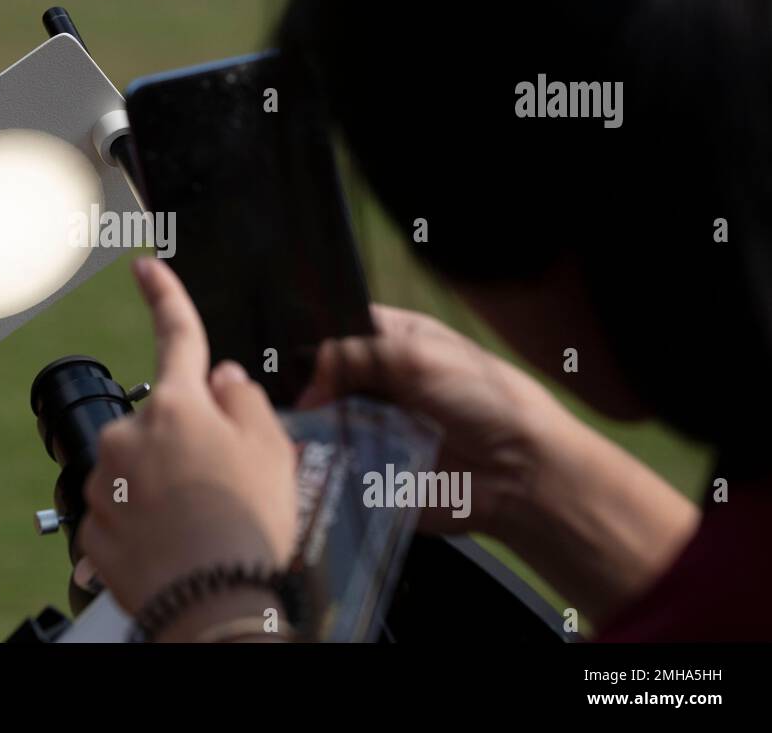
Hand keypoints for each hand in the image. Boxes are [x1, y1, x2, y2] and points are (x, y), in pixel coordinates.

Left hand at [79, 258, 296, 635]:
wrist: (214, 607)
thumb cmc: (248, 527)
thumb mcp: (273, 451)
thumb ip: (246, 401)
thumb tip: (223, 380)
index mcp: (177, 405)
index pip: (176, 334)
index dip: (164, 294)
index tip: (145, 266)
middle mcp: (129, 435)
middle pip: (161, 422)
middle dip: (185, 442)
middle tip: (222, 484)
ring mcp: (105, 484)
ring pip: (138, 470)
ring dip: (164, 487)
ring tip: (202, 525)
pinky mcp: (92, 529)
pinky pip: (122, 514)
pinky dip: (145, 526)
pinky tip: (175, 547)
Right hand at [296, 304, 568, 535]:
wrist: (520, 472)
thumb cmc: (483, 398)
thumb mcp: (417, 355)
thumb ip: (354, 355)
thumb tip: (307, 385)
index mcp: (393, 340)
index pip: (337, 327)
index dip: (311, 336)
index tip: (283, 349)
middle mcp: (379, 382)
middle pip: (321, 378)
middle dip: (303, 386)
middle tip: (280, 394)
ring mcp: (373, 427)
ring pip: (320, 422)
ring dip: (307, 426)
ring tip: (288, 428)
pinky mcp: (372, 469)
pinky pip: (333, 464)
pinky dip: (317, 463)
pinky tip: (300, 459)